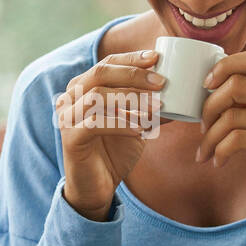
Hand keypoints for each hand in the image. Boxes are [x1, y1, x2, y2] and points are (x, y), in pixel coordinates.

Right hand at [56, 50, 164, 220]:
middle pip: (100, 73)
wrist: (96, 187)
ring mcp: (67, 118)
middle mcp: (70, 98)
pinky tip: (141, 129)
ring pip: (97, 96)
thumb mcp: (135, 123)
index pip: (106, 63)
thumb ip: (149, 106)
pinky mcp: (70, 139)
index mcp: (83, 88)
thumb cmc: (114, 151)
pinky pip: (95, 124)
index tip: (156, 58)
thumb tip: (178, 91)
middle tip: (161, 82)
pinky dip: (121, 124)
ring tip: (157, 106)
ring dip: (130, 98)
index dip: (131, 59)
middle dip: (133, 74)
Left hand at [194, 50, 245, 218]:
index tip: (206, 84)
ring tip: (206, 150)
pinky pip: (236, 140)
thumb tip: (211, 85)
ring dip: (209, 137)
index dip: (225, 66)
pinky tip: (218, 161)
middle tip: (203, 126)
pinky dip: (219, 152)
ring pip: (231, 116)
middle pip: (236, 85)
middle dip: (209, 107)